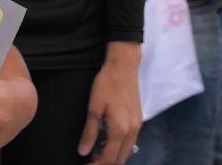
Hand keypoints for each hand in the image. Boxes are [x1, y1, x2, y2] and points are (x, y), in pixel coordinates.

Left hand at [78, 42, 141, 163]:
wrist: (124, 66)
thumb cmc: (107, 84)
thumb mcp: (94, 108)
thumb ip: (89, 132)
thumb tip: (83, 151)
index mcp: (120, 130)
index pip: (109, 159)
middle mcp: (131, 130)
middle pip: (120, 159)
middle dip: (105, 164)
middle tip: (90, 163)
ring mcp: (137, 125)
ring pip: (127, 151)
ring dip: (113, 157)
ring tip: (96, 155)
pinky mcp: (138, 119)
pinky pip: (130, 141)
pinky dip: (119, 148)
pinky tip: (107, 143)